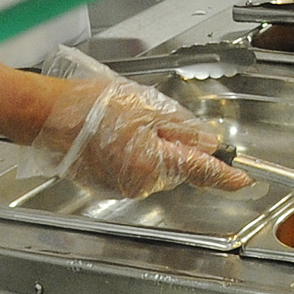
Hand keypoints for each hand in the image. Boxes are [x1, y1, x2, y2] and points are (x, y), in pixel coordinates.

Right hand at [20, 47, 249, 198]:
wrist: (49, 116)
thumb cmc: (93, 106)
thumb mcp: (150, 106)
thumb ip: (185, 128)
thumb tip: (210, 143)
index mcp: (154, 162)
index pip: (202, 171)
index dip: (226, 175)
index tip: (244, 179)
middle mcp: (140, 182)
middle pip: (178, 166)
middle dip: (177, 144)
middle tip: (155, 117)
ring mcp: (122, 186)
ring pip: (157, 167)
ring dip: (154, 147)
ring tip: (127, 122)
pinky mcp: (107, 184)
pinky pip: (135, 170)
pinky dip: (135, 153)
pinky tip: (116, 133)